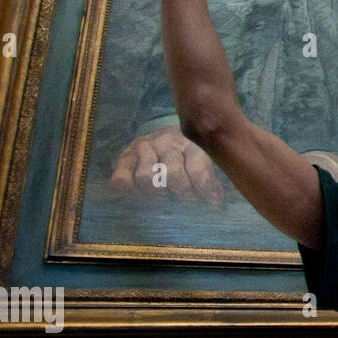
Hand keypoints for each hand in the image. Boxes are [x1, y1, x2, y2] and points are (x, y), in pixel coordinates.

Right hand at [110, 125, 224, 203]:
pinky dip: (129, 191)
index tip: (214, 203)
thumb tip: (216, 203)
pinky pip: (121, 178)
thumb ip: (209, 178)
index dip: (204, 190)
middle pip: (171, 174)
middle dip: (182, 194)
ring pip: (146, 177)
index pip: (196, 169)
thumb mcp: (205, 157)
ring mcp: (144, 147)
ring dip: (158, 195)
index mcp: (190, 140)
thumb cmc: (189, 153)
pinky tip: (140, 196)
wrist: (166, 133)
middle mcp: (166, 141)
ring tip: (168, 199)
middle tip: (188, 201)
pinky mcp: (126, 156)